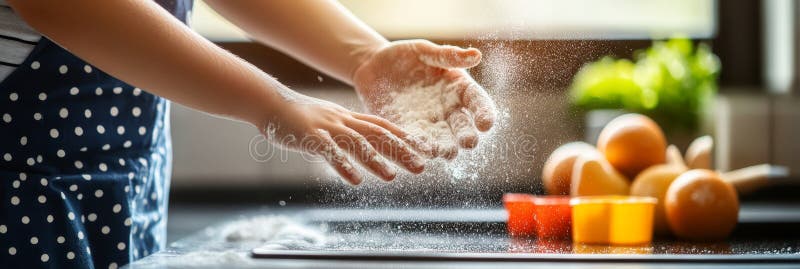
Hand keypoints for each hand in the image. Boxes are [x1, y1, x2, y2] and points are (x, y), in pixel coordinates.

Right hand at [260, 91, 426, 184]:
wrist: (269, 102)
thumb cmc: (298, 116)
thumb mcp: (328, 120)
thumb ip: (345, 132)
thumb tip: (362, 148)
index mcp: (348, 118)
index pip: (383, 126)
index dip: (405, 137)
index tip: (425, 148)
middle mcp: (343, 121)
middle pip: (377, 135)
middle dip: (401, 151)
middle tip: (421, 166)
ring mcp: (327, 128)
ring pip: (357, 144)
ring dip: (376, 161)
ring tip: (392, 177)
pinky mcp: (310, 137)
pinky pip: (330, 152)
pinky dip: (344, 166)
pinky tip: (356, 180)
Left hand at [352, 40, 496, 159]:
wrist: (373, 67)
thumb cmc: (404, 55)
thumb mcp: (424, 51)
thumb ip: (447, 55)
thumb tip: (476, 54)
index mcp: (458, 88)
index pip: (478, 101)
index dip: (484, 113)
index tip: (486, 124)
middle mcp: (448, 110)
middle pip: (462, 125)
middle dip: (466, 135)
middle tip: (468, 143)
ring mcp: (429, 124)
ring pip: (442, 140)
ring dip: (445, 147)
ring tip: (446, 153)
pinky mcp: (407, 133)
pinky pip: (415, 143)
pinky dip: (418, 149)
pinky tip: (420, 154)